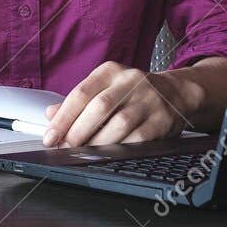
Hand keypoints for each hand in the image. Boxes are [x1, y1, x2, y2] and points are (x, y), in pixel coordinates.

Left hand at [41, 63, 192, 146]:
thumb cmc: (132, 93)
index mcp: (110, 71)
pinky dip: (120, 149)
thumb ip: (78, 101)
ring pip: (119, 124)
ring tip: (84, 153)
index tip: (51, 136)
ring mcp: (149, 100)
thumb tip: (51, 114)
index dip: (63, 118)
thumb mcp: (105, 88)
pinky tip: (108, 155)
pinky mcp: (161, 120)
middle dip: (78, 132)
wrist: (175, 93)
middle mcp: (131, 81)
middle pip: (100, 107)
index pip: (81, 93)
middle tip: (65, 148)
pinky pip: (138, 138)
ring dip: (98, 143)